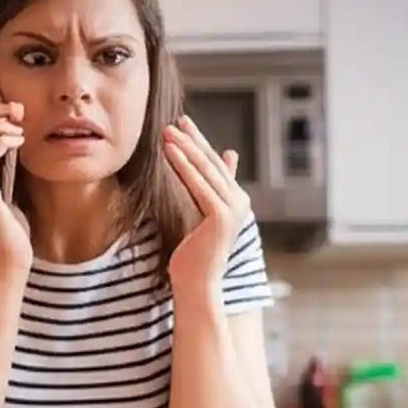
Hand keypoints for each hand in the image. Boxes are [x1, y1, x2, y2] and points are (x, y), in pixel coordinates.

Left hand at [162, 115, 253, 304]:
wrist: (197, 286)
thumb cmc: (194, 257)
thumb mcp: (201, 216)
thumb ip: (210, 190)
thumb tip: (225, 159)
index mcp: (236, 202)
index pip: (215, 166)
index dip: (199, 144)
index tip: (184, 125)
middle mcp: (239, 203)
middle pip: (211, 164)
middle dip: (193, 140)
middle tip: (175, 120)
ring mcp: (233, 209)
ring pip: (204, 170)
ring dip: (185, 147)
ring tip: (167, 131)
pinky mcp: (221, 217)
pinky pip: (198, 184)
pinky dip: (183, 165)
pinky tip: (170, 150)